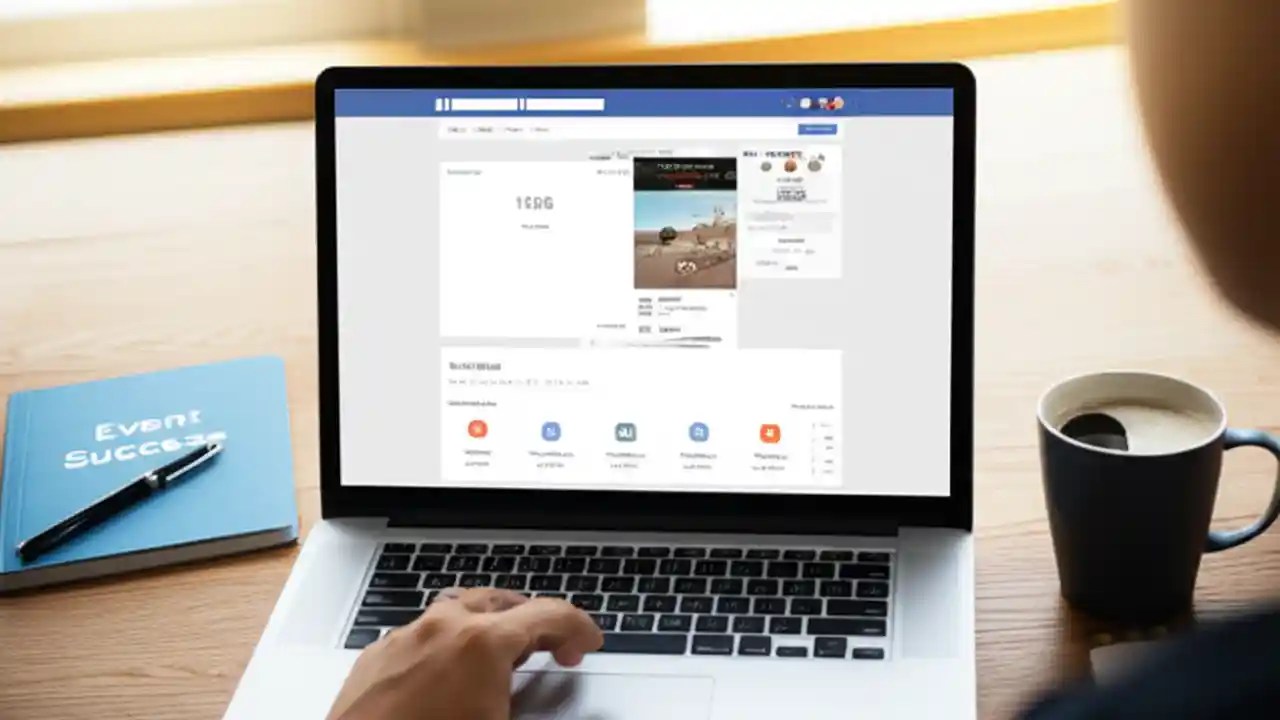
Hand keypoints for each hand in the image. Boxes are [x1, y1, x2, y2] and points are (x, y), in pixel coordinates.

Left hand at [327, 588, 603, 719]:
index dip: (579, 628)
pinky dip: (446, 644)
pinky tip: (448, 675)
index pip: (550, 615)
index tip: (588, 643)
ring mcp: (404, 640)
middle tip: (552, 649)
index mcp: (483, 644)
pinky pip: (421, 635)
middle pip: (502, 603)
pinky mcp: (375, 659)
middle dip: (533, 621)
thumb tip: (550, 704)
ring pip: (456, 612)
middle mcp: (442, 629)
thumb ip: (535, 705)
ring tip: (501, 656)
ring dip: (487, 627)